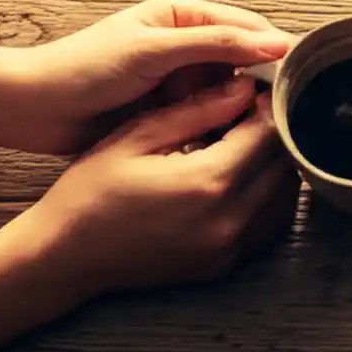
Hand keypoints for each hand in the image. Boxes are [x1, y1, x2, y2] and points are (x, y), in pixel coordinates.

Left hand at [1, 0, 293, 153]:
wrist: (35, 109)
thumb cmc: (84, 68)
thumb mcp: (153, 51)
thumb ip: (215, 45)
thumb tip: (276, 43)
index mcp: (184, 16)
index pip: (249, 26)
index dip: (278, 50)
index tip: (306, 76)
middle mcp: (187, 46)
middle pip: (246, 63)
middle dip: (264, 85)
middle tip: (289, 114)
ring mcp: (180, 81)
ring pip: (231, 95)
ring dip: (244, 112)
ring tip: (266, 133)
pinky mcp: (171, 113)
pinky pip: (210, 120)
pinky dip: (223, 130)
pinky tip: (235, 145)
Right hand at [12, 75, 300, 297]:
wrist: (66, 256)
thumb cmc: (92, 191)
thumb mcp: (137, 136)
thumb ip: (198, 110)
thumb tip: (245, 86)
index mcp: (207, 182)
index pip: (268, 133)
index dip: (269, 104)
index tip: (260, 88)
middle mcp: (228, 220)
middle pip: (284, 165)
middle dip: (277, 133)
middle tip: (256, 111)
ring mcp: (228, 249)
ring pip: (285, 198)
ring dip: (278, 165)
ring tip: (250, 142)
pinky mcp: (223, 265)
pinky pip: (269, 227)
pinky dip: (269, 198)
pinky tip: (246, 177)